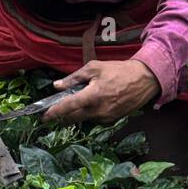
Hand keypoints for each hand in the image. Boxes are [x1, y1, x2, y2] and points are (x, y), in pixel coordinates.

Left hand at [44, 60, 160, 124]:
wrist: (143, 80)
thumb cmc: (118, 71)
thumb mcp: (94, 68)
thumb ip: (74, 78)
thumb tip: (57, 85)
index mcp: (92, 96)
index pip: (68, 107)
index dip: (54, 112)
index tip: (44, 116)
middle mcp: (98, 110)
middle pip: (73, 118)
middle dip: (62, 116)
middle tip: (54, 112)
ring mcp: (106, 117)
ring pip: (84, 119)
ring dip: (77, 114)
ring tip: (78, 102)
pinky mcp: (112, 120)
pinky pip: (95, 119)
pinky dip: (89, 114)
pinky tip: (92, 104)